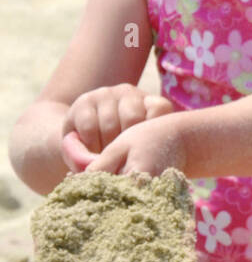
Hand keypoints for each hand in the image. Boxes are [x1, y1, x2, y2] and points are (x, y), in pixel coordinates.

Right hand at [61, 85, 175, 159]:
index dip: (153, 130)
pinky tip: (91, 150)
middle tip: (122, 161)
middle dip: (126, 144)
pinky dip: (90, 144)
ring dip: (106, 147)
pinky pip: (89, 126)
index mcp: (149, 102)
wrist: (81, 134)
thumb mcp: (135, 147)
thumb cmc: (117, 145)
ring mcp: (106, 94)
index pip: (159, 108)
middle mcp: (129, 93)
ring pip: (110, 124)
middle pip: (133, 119)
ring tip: (106, 158)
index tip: (146, 150)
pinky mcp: (85, 101)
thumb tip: (142, 168)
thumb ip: (143, 151)